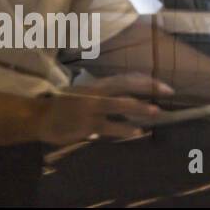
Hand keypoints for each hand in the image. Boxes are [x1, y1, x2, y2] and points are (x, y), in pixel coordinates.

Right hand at [35, 73, 172, 145]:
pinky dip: (125, 130)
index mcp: (97, 84)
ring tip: (156, 112)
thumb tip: (134, 89)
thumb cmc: (67, 104)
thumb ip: (108, 90)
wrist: (41, 118)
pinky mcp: (86, 125)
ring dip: (140, 108)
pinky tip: (138, 132)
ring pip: (120, 106)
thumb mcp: (87, 91)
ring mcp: (91, 109)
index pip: (126, 78)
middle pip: (127, 86)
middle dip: (149, 88)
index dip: (145, 80)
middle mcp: (96, 93)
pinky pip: (110, 127)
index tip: (162, 84)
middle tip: (168, 91)